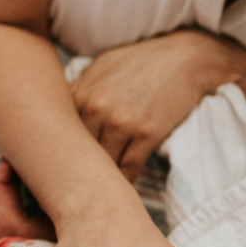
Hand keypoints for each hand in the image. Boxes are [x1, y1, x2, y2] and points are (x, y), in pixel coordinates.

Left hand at [71, 29, 245, 179]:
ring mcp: (122, 123)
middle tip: (77, 183)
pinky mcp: (147, 134)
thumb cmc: (143, 60)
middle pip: (78, 153)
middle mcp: (96, 108)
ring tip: (99, 189)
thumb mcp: (102, 65)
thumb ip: (80, 90)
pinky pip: (128, 169)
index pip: (59, 135)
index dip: (59, 153)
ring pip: (103, 164)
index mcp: (81, 92)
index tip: (62, 166)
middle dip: (78, 169)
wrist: (185, 57)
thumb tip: (63, 115)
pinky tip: (120, 186)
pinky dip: (124, 180)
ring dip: (102, 177)